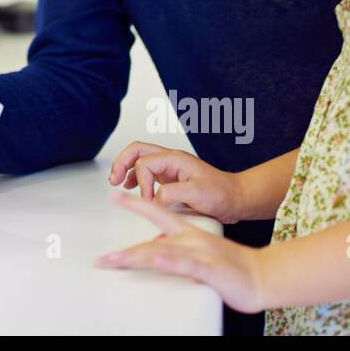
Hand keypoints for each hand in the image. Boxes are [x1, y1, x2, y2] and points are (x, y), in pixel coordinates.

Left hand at [96, 192, 267, 313]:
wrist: (262, 274)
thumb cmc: (229, 266)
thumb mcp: (199, 252)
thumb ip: (176, 250)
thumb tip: (155, 252)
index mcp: (188, 233)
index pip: (157, 212)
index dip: (135, 202)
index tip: (113, 194)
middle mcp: (191, 240)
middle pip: (153, 241)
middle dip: (126, 252)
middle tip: (102, 259)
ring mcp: (201, 254)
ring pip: (165, 252)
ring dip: (140, 255)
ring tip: (117, 259)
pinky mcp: (211, 269)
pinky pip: (189, 264)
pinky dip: (171, 261)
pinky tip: (157, 260)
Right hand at [109, 141, 244, 223]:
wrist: (235, 199)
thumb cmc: (221, 194)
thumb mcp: (197, 193)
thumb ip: (172, 193)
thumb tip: (153, 198)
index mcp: (175, 159)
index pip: (145, 163)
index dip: (141, 182)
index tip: (147, 199)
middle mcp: (170, 160)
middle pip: (137, 150)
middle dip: (121, 162)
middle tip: (114, 179)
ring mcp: (170, 169)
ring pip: (139, 159)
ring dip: (126, 167)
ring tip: (117, 182)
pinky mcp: (171, 179)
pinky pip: (147, 171)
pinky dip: (135, 177)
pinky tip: (132, 187)